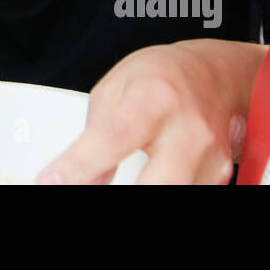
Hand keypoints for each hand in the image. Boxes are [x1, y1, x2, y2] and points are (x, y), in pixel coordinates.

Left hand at [35, 39, 266, 184]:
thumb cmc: (158, 77)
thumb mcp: (113, 91)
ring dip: (141, 189)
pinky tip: (149, 177)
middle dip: (123, 195)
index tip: (50, 182)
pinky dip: (160, 186)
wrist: (213, 73)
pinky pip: (187, 191)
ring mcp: (209, 156)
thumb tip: (70, 181)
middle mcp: (187, 129)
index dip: (78, 167)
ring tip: (119, 176)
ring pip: (173, 192)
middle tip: (86, 185)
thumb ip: (92, 140)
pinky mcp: (219, 176)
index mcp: (153, 98)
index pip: (111, 139)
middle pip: (156, 185)